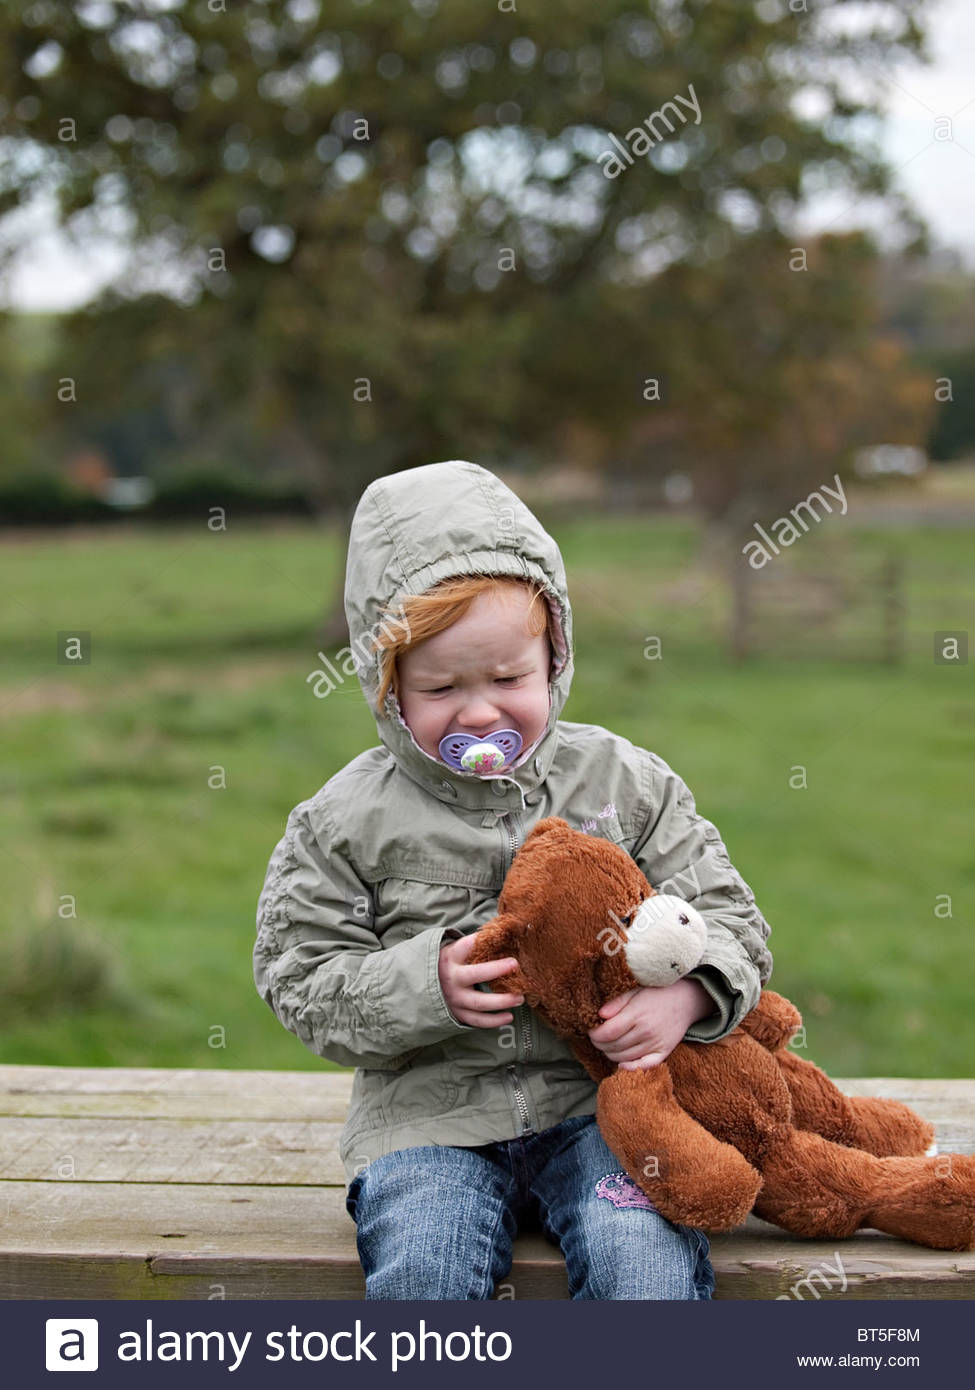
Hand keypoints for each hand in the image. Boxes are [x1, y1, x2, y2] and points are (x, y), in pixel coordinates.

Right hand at [438, 933, 524, 1027]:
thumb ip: (475, 944)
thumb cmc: (449, 964)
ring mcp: (454, 998)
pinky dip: (493, 1021)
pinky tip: (509, 1016)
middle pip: (474, 975)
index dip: (481, 941)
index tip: (500, 935)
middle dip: (495, 970)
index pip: (466, 946)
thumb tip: (507, 930)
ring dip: (501, 1001)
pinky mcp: (458, 1013)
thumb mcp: (455, 951)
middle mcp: (452, 978)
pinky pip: (477, 1020)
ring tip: (520, 998)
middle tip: (515, 964)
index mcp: (451, 957)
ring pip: (478, 1002)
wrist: (424, 987)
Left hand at [587, 978, 713, 1068]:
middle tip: (596, 1038)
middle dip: (600, 1044)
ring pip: (624, 1058)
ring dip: (611, 1054)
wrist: (685, 1000)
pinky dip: (631, 1068)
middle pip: (614, 1047)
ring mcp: (655, 1044)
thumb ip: (616, 1003)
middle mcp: (646, 1032)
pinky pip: (644, 1066)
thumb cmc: (656, 993)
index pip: (607, 1033)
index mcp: (637, 1014)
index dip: (594, 1034)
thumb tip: (599, 1015)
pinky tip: (622, 1063)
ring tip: (607, 1045)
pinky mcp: (664, 1052)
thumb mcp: (634, 991)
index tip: (590, 1030)